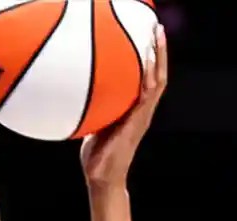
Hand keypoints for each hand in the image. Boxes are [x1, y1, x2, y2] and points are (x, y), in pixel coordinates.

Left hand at [80, 24, 168, 187]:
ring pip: (158, 79)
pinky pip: (148, 93)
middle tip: (157, 27)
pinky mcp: (139, 121)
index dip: (149, 59)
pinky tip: (147, 58)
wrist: (102, 178)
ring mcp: (143, 115)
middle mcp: (143, 110)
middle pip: (157, 73)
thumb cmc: (96, 156)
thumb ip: (95, 110)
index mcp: (135, 110)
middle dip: (158, 49)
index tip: (146, 38)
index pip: (147, 79)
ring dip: (159, 56)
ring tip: (158, 34)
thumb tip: (78, 95)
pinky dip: (149, 74)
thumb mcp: (95, 125)